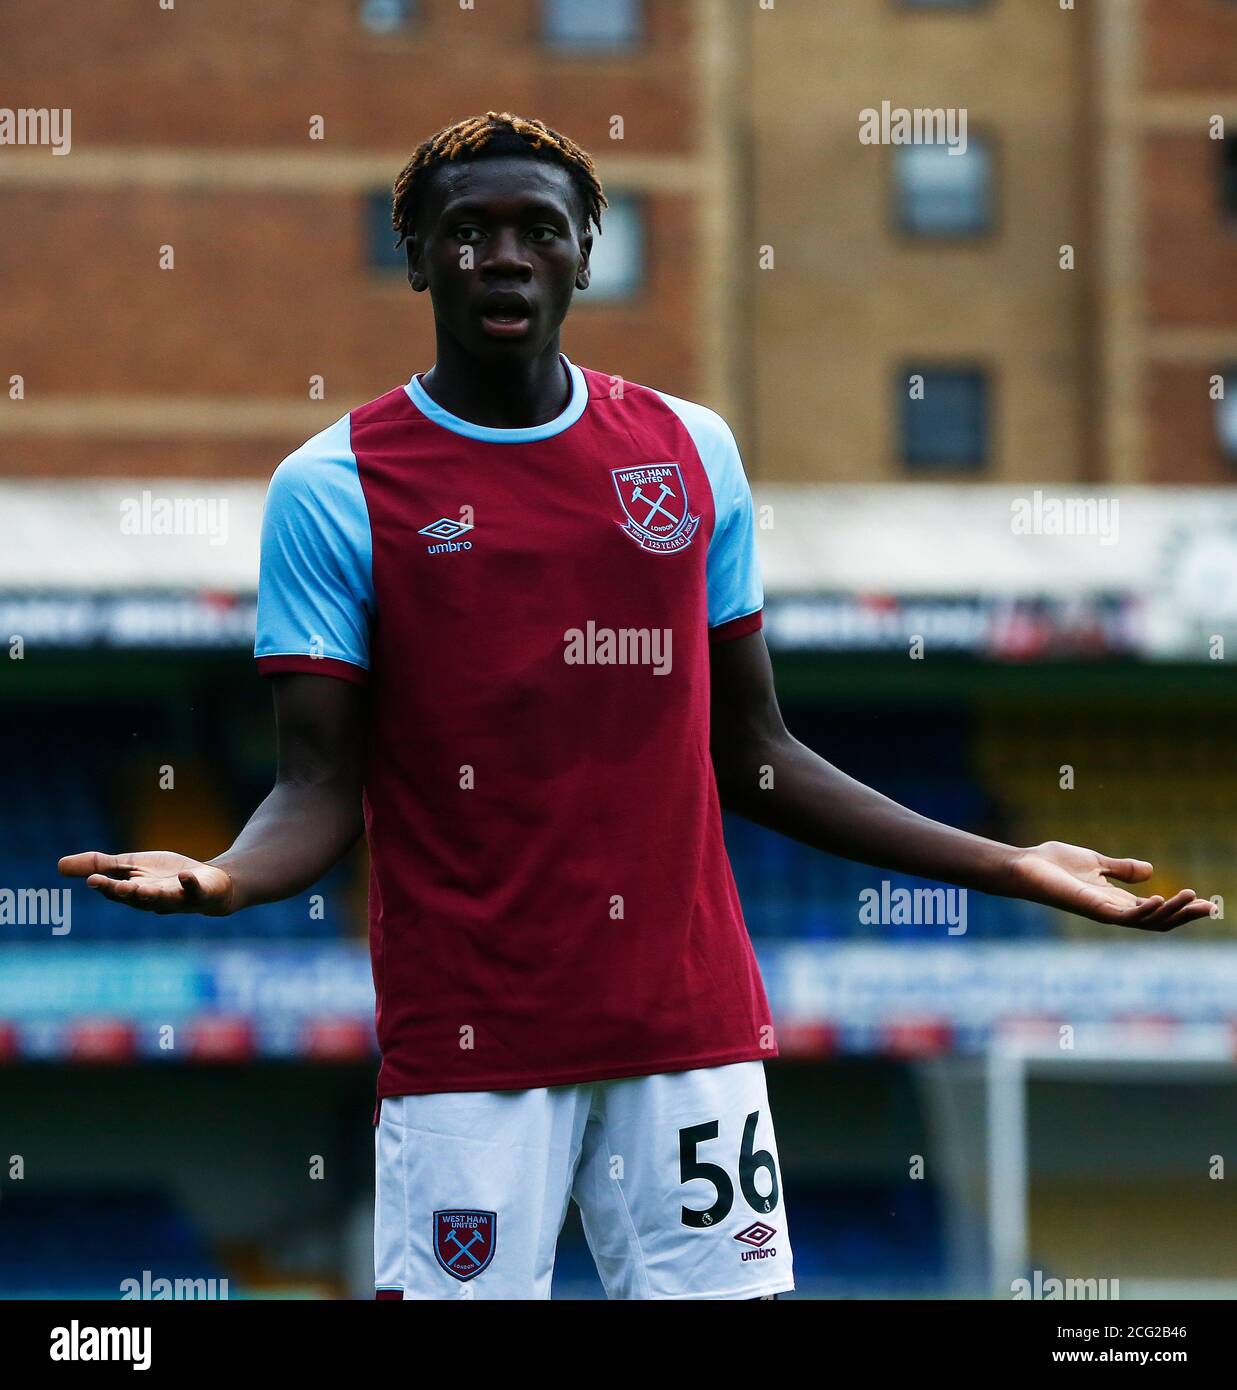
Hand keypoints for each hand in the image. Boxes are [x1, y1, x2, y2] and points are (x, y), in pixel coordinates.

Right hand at [58, 850, 234, 915]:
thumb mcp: (131, 866)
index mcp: (135, 893)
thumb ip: (99, 866)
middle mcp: (154, 900)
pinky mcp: (200, 892)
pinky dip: (190, 884)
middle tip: (111, 886)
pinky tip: (186, 875)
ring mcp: (178, 898)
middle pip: (135, 898)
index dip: (105, 887)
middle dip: (123, 893)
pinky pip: (195, 890)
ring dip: (151, 894)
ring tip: (141, 887)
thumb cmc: (166, 877)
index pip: (116, 891)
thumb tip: (58, 866)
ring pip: (161, 899)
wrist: (210, 883)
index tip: (91, 879)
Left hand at [1006, 841, 1214, 930]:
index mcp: (1115, 899)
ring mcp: (1102, 912)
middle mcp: (1111, 910)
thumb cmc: (1053, 864)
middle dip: (1183, 916)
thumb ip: (1121, 868)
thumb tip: (1151, 871)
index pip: (1154, 909)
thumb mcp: (1095, 862)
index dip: (1179, 908)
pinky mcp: (1091, 909)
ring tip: (1191, 899)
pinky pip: (1123, 916)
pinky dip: (1143, 911)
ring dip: (1171, 912)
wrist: (1025, 865)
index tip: (1205, 902)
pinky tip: (1159, 900)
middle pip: (1156, 920)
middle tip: (1210, 908)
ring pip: (1145, 921)